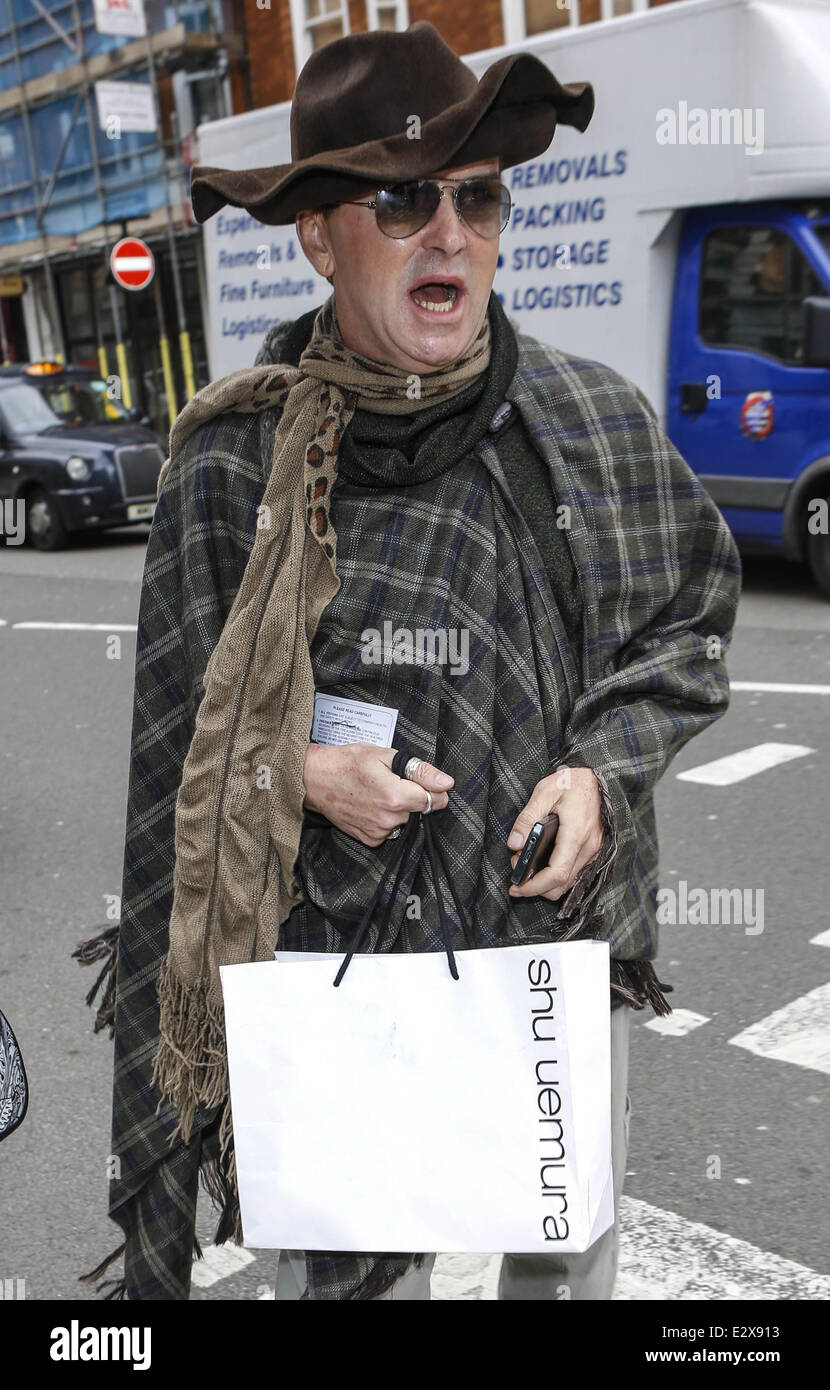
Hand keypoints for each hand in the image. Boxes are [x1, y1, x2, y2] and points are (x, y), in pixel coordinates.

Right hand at [302, 743, 453, 846]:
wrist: (316, 779)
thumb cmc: (348, 762)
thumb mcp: (386, 756)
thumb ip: (420, 771)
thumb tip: (446, 783)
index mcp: (397, 797)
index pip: (436, 800)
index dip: (433, 789)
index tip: (423, 782)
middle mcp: (390, 819)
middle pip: (419, 811)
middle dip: (412, 797)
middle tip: (391, 782)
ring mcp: (379, 832)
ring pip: (404, 821)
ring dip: (398, 809)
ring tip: (377, 792)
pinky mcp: (369, 839)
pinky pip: (389, 830)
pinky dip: (384, 819)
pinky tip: (370, 805)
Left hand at [507, 765, 602, 900]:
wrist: (594, 775)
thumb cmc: (570, 782)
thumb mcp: (543, 792)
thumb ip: (527, 819)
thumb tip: (514, 844)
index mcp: (576, 833)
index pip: (556, 873)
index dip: (534, 886)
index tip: (516, 887)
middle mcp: (589, 846)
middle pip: (562, 884)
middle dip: (536, 886)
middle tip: (517, 869)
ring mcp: (594, 849)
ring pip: (570, 881)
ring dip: (547, 882)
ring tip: (527, 864)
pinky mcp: (594, 849)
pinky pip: (576, 872)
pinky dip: (558, 875)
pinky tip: (543, 864)